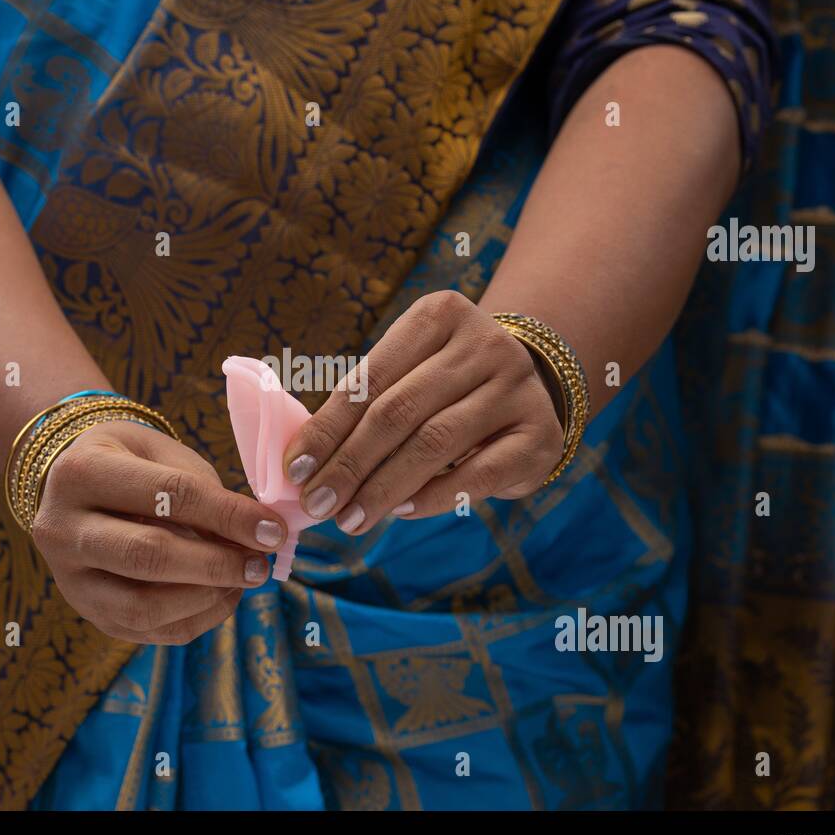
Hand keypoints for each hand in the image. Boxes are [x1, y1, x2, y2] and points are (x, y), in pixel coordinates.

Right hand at [32, 420, 287, 644]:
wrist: (69, 485)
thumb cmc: (129, 463)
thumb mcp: (161, 453)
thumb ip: (205, 491)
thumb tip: (258, 535)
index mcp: (83, 472)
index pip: (168, 496)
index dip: (227, 516)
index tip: (273, 530)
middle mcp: (63, 528)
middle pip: (148, 556)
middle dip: (217, 565)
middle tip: (261, 565)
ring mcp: (68, 578)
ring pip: (142, 606)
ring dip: (206, 598)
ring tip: (243, 581)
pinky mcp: (85, 611)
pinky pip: (145, 630)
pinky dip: (194, 619)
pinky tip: (222, 598)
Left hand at [282, 291, 564, 534]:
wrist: (533, 388)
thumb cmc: (447, 386)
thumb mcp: (408, 375)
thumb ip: (363, 406)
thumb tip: (303, 467)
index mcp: (438, 315)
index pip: (369, 378)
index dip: (327, 428)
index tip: (294, 470)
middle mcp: (484, 343)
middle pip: (398, 411)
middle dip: (349, 464)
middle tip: (316, 504)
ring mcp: (518, 387)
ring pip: (434, 443)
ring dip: (382, 488)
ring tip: (349, 519)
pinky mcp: (539, 434)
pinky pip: (477, 473)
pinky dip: (431, 496)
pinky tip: (398, 513)